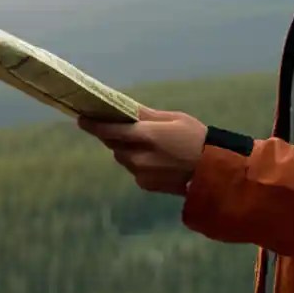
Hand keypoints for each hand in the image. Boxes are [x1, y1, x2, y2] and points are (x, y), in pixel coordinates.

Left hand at [77, 105, 207, 195]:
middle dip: (113, 134)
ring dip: (126, 148)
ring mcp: (141, 173)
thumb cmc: (196, 139)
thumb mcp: (175, 119)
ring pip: (122, 157)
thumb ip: (146, 116)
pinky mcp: (145, 184)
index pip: (111, 129)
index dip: (94, 124)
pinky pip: (133, 169)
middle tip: (118, 125)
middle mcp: (139, 157)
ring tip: (146, 142)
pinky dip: (137, 161)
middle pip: (114, 144)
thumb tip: (125, 108)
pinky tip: (155, 158)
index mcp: (147, 136)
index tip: (81, 118)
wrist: (213, 172)